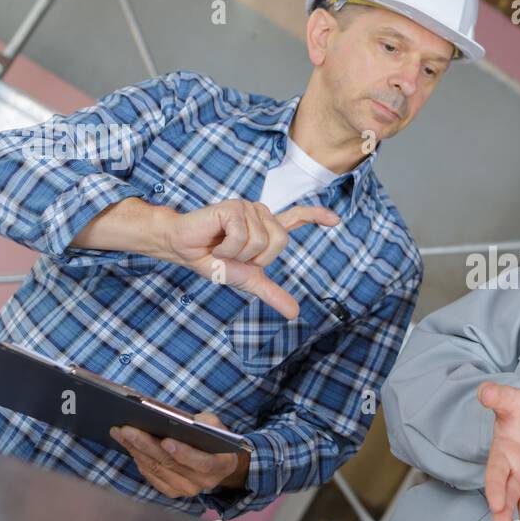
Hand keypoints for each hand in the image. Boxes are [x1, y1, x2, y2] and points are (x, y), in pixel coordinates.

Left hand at [111, 412, 249, 498]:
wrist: (219, 461)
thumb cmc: (215, 438)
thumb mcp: (216, 425)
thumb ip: (202, 422)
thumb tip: (172, 417)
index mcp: (220, 465)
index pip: (201, 462)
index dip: (183, 453)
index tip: (165, 440)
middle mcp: (203, 482)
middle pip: (171, 464)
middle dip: (146, 445)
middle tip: (128, 429)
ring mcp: (186, 489)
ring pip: (157, 469)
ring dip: (136, 450)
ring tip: (121, 433)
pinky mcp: (172, 491)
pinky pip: (152, 476)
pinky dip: (139, 460)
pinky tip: (129, 446)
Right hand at [160, 199, 338, 318]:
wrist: (183, 249)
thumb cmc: (214, 260)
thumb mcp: (248, 279)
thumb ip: (272, 293)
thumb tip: (295, 313)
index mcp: (266, 228)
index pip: (297, 218)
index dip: (316, 216)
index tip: (336, 220)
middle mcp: (260, 214)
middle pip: (280, 242)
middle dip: (256, 258)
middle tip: (234, 255)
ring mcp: (248, 208)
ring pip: (261, 241)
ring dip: (238, 254)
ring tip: (223, 248)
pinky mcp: (233, 208)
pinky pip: (243, 237)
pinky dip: (228, 249)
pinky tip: (216, 243)